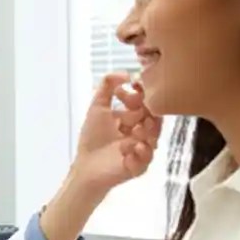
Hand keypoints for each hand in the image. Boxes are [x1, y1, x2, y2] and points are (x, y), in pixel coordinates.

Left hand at [71, 71, 161, 193]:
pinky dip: (138, 154)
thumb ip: (108, 86)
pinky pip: (145, 161)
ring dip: (145, 134)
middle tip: (138, 114)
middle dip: (148, 116)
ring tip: (135, 132)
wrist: (85, 165)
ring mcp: (142, 151)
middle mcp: (142, 134)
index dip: (142, 97)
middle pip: (154, 121)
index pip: (147, 104)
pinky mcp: (137, 167)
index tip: (129, 90)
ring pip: (153, 140)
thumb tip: (126, 72)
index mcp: (135, 119)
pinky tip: (128, 151)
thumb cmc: (92, 138)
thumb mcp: (98, 107)